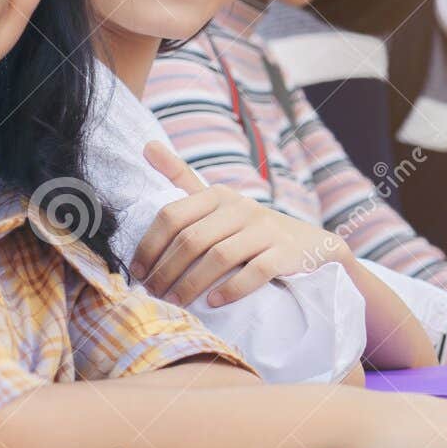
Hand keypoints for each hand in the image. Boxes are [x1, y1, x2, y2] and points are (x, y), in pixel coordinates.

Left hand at [133, 141, 350, 306]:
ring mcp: (265, 229)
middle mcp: (240, 207)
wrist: (310, 245)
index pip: (172, 216)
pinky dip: (232, 289)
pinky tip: (214, 302)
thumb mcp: (218, 201)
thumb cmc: (251, 228)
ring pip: (219, 257)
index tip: (136, 272)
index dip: (149, 245)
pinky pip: (255, 271)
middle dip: (166, 271)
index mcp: (217, 195)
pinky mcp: (285, 253)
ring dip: (192, 284)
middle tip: (153, 294)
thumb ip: (182, 177)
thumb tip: (146, 145)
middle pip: (191, 240)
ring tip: (177, 303)